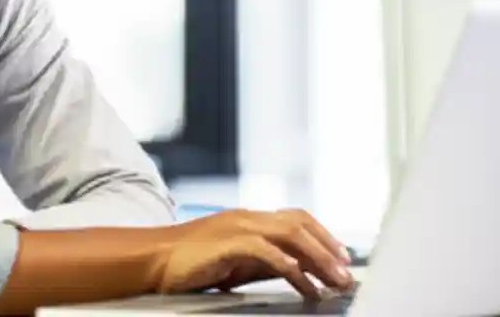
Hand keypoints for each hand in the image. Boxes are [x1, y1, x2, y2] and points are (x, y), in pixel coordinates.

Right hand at [153, 208, 354, 299]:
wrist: (153, 259)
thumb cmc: (191, 263)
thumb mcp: (236, 261)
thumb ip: (265, 262)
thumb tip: (298, 270)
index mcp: (250, 219)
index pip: (297, 218)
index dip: (324, 235)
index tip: (343, 257)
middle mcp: (247, 217)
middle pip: (299, 224)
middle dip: (328, 248)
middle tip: (346, 273)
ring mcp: (236, 227)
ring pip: (288, 234)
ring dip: (316, 258)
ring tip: (332, 281)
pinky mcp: (226, 243)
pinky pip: (263, 249)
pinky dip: (285, 262)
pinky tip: (300, 277)